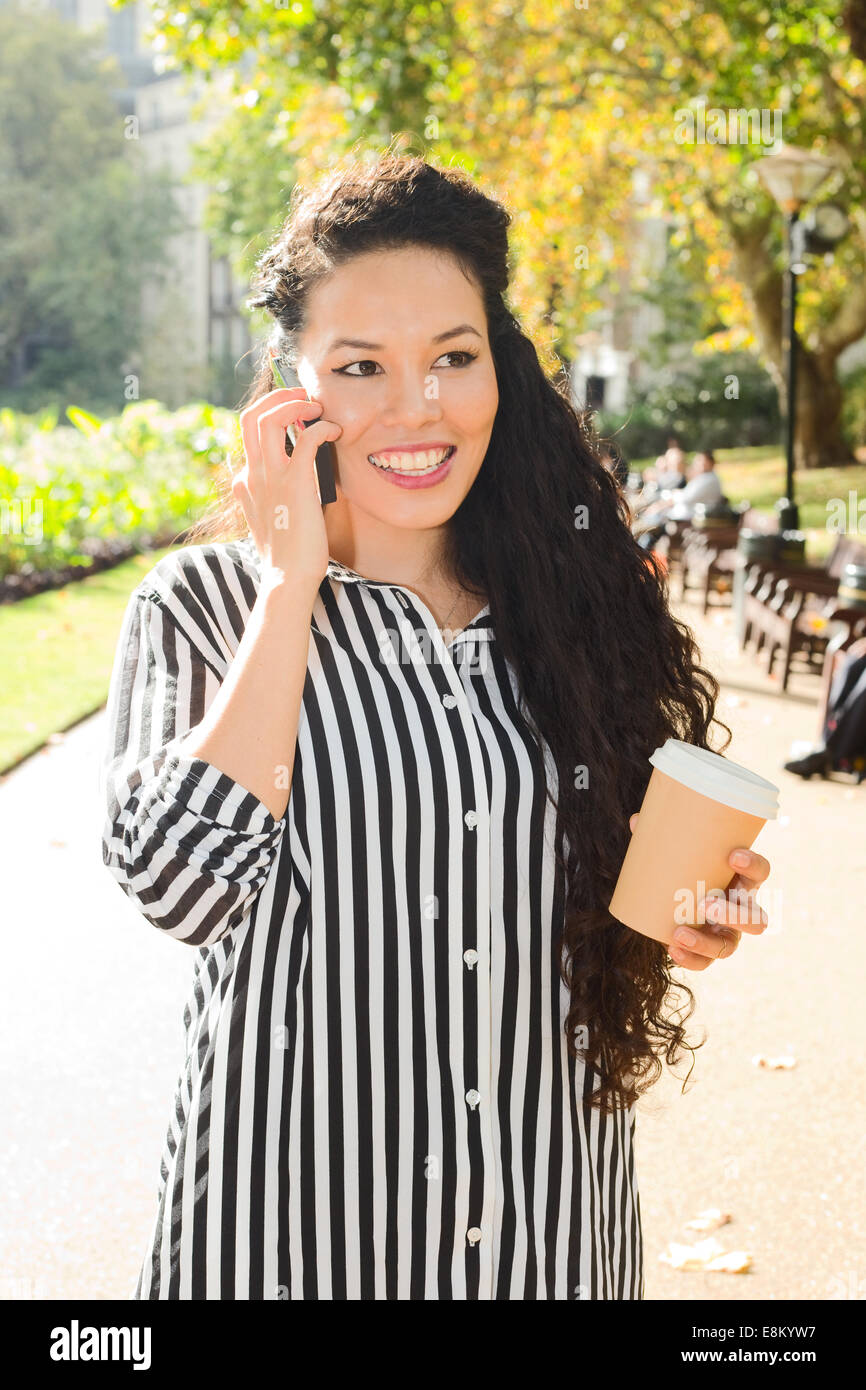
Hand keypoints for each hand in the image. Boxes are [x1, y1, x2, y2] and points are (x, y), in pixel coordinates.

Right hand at [234, 387, 341, 590]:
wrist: (288, 577)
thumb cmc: (289, 554)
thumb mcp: (276, 518)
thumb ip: (281, 493)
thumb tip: (308, 474)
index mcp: (244, 483)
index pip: (248, 436)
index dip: (271, 417)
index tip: (294, 415)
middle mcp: (251, 474)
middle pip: (251, 416)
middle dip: (277, 397)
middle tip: (302, 397)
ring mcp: (269, 477)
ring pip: (269, 418)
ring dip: (294, 404)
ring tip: (316, 407)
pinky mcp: (294, 482)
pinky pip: (305, 438)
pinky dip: (321, 428)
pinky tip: (335, 432)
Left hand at [627, 812, 770, 970]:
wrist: (674, 896)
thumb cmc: (685, 868)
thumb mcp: (678, 852)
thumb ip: (661, 837)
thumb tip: (638, 820)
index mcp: (741, 881)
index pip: (760, 872)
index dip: (752, 865)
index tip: (733, 855)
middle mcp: (741, 911)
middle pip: (756, 919)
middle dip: (734, 914)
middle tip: (706, 904)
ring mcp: (726, 934)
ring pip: (730, 946)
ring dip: (707, 942)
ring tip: (680, 932)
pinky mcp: (707, 950)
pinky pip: (704, 962)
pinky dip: (690, 959)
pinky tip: (672, 950)